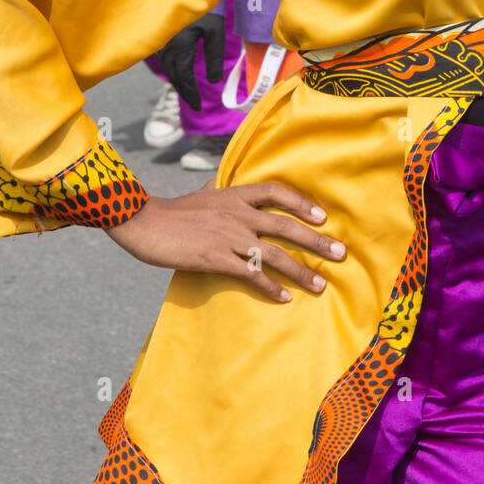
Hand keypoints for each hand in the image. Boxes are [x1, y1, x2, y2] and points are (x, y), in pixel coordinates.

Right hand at [105, 179, 346, 300]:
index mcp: (234, 195)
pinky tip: (285, 298)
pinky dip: (270, 287)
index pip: (276, 192)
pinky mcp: (216, 259)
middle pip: (286, 225)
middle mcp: (237, 213)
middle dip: (316, 240)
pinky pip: (250, 274)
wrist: (143, 223)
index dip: (302, 203)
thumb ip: (220, 191)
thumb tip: (225, 185)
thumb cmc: (173, 211)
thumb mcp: (202, 194)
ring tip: (320, 284)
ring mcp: (228, 236)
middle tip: (340, 253)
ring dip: (300, 270)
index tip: (323, 216)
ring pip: (274, 254)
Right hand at [158, 12, 224, 109]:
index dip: (190, 94)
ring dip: (177, 81)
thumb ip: (214, 57)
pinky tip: (180, 73)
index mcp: (178, 46)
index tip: (199, 107)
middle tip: (195, 104)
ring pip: (166, 67)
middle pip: (173, 75)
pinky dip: (172, 69)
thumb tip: (214, 81)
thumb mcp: (215, 31)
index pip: (183, 77)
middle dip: (184, 91)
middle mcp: (165, 46)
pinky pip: (164, 58)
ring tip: (189, 92)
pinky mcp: (158, 35)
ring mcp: (159, 41)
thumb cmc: (205, 6)